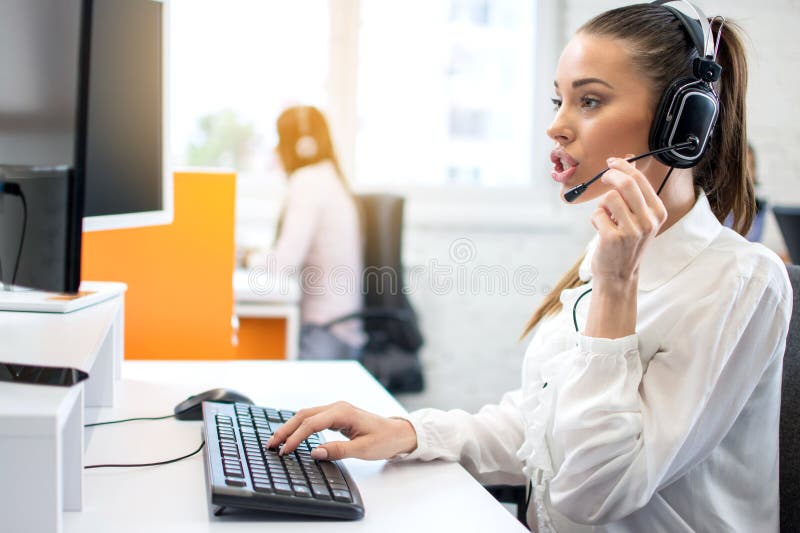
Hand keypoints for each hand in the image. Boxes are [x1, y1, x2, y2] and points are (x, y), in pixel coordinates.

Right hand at [265, 401, 417, 460]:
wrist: (398, 433)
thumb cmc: (384, 440)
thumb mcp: (363, 450)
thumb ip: (338, 450)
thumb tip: (314, 452)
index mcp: (343, 412)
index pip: (311, 424)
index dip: (295, 438)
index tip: (284, 451)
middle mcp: (337, 407)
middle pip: (304, 415)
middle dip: (285, 429)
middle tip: (270, 444)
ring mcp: (336, 410)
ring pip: (306, 415)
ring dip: (290, 427)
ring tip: (276, 441)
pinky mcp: (336, 416)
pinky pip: (313, 418)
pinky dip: (299, 426)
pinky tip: (291, 435)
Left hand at [591, 156, 667, 286]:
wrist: (618, 275)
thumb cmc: (626, 243)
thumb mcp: (638, 218)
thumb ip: (635, 193)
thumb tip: (628, 160)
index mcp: (658, 213)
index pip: (641, 180)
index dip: (624, 166)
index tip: (612, 162)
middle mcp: (648, 221)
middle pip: (626, 183)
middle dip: (610, 175)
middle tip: (604, 176)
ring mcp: (632, 230)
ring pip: (609, 198)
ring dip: (602, 205)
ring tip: (607, 218)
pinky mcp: (613, 238)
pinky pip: (597, 214)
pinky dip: (595, 219)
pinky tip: (602, 231)